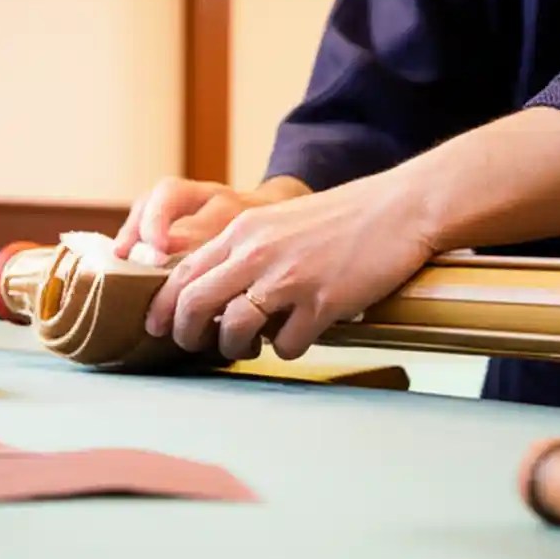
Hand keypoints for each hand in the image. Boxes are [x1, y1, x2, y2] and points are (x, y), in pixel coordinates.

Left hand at [144, 173, 435, 360]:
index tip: (160, 328)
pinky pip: (287, 345)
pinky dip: (289, 349)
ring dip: (236, 348)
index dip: (164, 308)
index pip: (183, 274)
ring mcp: (290, 278)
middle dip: (188, 335)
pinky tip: (301, 335)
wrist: (398, 210)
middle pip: (195, 305)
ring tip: (250, 347)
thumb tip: (214, 295)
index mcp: (244, 231)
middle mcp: (258, 253)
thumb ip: (244, 250)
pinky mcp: (323, 302)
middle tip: (196, 346)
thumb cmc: (341, 218)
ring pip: (235, 330)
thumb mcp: (278, 222)